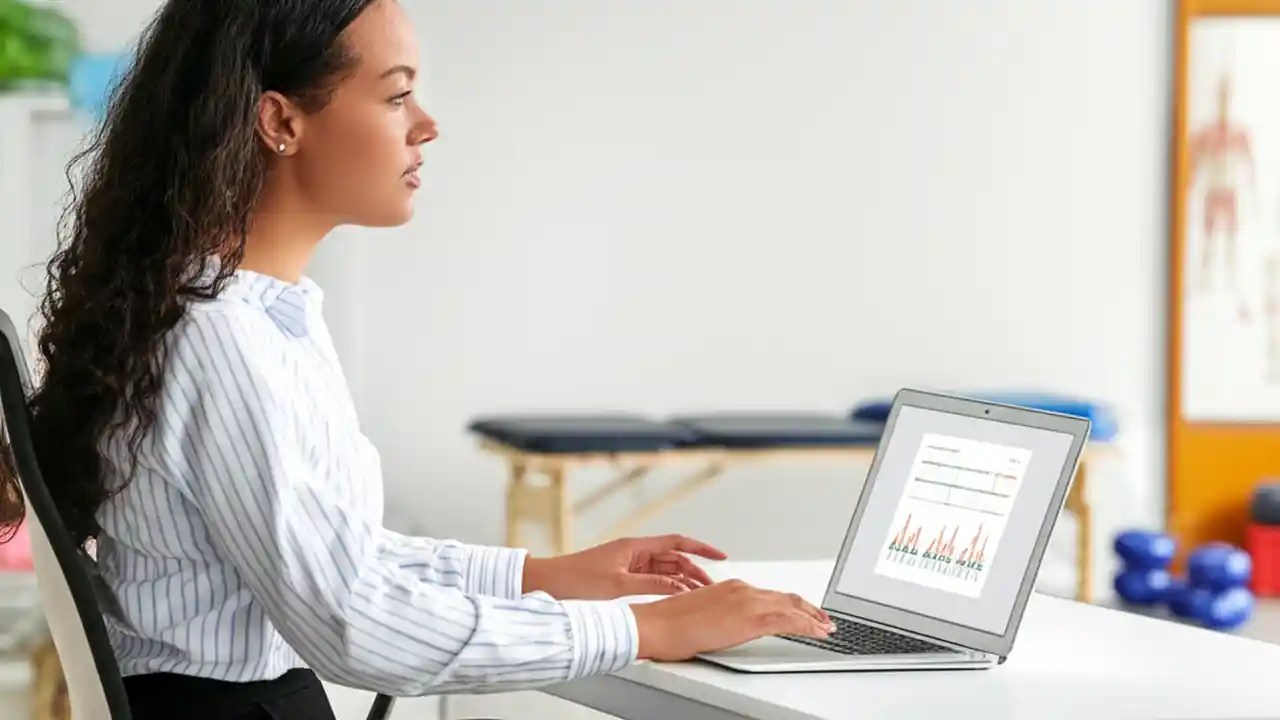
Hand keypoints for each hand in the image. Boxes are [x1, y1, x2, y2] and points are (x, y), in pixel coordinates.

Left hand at [521, 534, 726, 599]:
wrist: (547, 583)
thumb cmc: (576, 581)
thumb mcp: (618, 586)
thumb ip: (651, 584)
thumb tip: (679, 585)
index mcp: (634, 547)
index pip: (676, 543)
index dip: (701, 549)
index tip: (721, 556)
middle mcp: (633, 553)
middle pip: (673, 558)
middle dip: (695, 570)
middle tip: (712, 587)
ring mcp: (628, 565)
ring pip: (664, 570)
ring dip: (682, 580)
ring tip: (700, 595)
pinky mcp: (621, 577)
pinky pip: (651, 579)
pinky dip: (666, 587)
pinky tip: (676, 598)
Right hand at [630, 579, 834, 660]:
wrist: (657, 625)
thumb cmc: (671, 624)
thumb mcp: (703, 616)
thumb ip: (723, 617)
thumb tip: (731, 627)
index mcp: (731, 587)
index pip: (771, 595)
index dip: (791, 604)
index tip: (804, 613)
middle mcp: (743, 589)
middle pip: (786, 598)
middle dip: (809, 609)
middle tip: (823, 619)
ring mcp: (747, 601)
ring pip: (792, 607)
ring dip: (813, 617)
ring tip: (826, 627)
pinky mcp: (750, 618)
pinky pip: (789, 621)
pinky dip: (808, 625)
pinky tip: (818, 632)